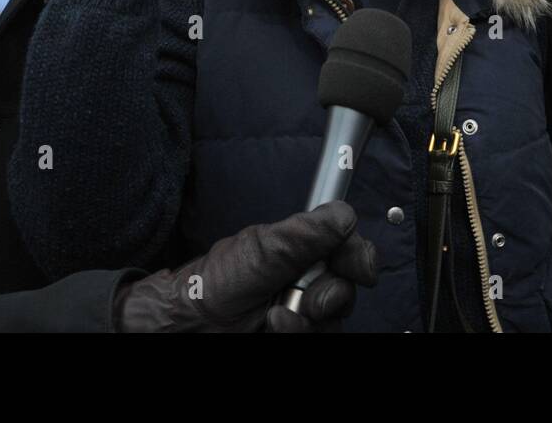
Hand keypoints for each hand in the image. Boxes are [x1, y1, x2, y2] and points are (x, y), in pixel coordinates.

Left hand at [115, 201, 377, 332]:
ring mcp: (302, 310)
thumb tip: (344, 215)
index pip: (349, 248)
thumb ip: (304, 234)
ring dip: (307, 322)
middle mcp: (307, 278)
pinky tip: (274, 327)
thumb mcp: (262, 250)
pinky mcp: (295, 331)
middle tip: (306, 299)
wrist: (192, 322)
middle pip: (347, 289)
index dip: (359, 258)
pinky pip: (316, 337)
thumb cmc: (218, 280)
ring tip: (275, 316)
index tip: (360, 269)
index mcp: (303, 249)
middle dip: (329, 296)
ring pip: (333, 321)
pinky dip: (297, 334)